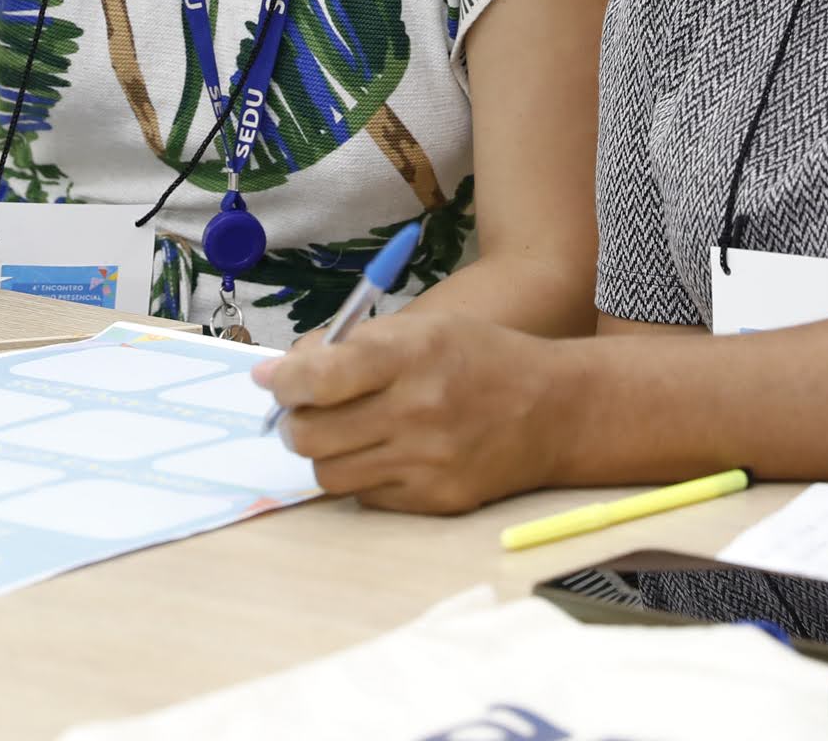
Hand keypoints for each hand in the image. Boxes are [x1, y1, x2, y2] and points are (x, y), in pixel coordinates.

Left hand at [254, 311, 567, 513]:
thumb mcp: (423, 328)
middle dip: (294, 422)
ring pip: (330, 473)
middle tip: (302, 411)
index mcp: (412, 355)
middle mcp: (419, 411)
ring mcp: (427, 462)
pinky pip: (365, 498)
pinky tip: (384, 453)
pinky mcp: (436, 501)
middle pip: (312, 435)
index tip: (270, 381)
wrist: (557, 411)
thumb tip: (281, 371)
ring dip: (324, 453)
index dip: (284, 382)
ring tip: (344, 432)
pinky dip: (362, 476)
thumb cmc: (481, 358)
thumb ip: (353, 345)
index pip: (321, 378)